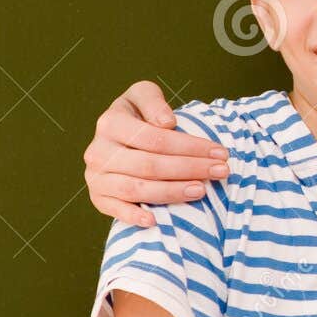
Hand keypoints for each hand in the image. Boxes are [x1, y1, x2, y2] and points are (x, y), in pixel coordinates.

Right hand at [83, 81, 229, 226]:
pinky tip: (156, 220)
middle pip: (150, 165)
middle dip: (190, 169)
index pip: (155, 138)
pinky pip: (114, 210)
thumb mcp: (143, 96)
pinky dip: (133, 216)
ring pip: (136, 188)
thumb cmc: (138, 116)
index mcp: (110, 123)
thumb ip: (153, 102)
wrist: (117, 139)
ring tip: (201, 190)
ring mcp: (96, 177)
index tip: (221, 152)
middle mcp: (99, 151)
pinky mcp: (98, 197)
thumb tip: (167, 123)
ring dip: (171, 192)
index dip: (190, 147)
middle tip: (221, 171)